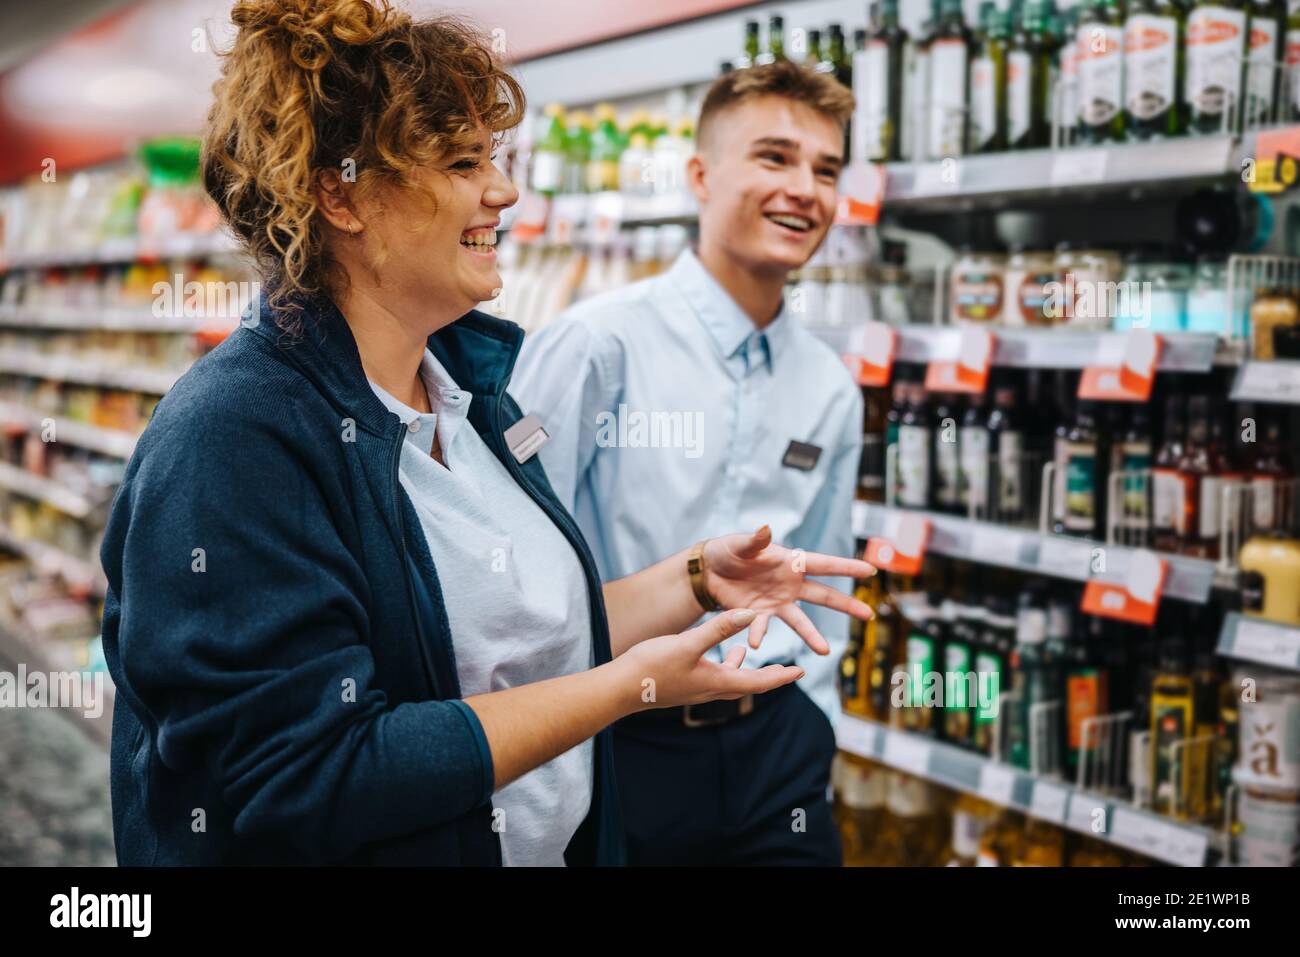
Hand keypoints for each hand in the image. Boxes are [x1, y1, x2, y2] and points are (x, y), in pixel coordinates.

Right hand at [618, 609, 804, 710]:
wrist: (621, 688)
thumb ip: (719, 628)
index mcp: (717, 681)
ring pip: (729, 681)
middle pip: (749, 684)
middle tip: (789, 670)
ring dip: (744, 670)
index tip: (801, 671)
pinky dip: (721, 665)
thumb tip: (749, 613)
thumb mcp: (688, 642)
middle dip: (770, 677)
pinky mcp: (683, 684)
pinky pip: (712, 677)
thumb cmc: (653, 666)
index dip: (782, 676)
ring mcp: (696, 689)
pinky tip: (712, 653)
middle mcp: (710, 689)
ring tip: (748, 652)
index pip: (759, 681)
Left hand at [702, 525, 875, 654]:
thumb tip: (766, 529)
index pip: (824, 564)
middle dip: (846, 605)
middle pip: (824, 595)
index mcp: (791, 563)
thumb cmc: (729, 551)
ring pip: (800, 621)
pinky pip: (763, 627)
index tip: (870, 570)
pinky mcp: (759, 615)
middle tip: (869, 615)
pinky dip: (758, 633)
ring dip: (812, 635)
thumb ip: (754, 540)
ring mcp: (777, 602)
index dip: (846, 567)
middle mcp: (790, 585)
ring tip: (825, 651)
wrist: (709, 572)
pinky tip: (754, 642)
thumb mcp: (740, 544)